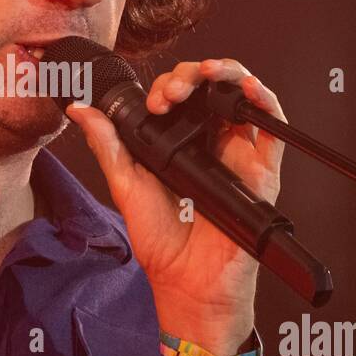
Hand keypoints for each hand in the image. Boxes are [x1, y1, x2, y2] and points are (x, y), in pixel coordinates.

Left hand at [64, 58, 286, 355]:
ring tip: (207, 74)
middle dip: (192, 75)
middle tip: (172, 92)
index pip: (182, 94)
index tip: (153, 102)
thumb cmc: (160, 241)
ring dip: (227, 73)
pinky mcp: (262, 170)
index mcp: (181, 142)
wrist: (185, 282)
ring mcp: (240, 153)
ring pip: (244, 96)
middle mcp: (213, 142)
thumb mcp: (127, 185)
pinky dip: (265, 100)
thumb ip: (108, 145)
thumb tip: (81, 110)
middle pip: (212, 87)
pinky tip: (247, 89)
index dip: (168, 85)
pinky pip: (274, 128)